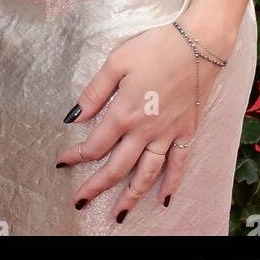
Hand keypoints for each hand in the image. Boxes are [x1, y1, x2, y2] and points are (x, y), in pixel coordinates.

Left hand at [54, 24, 225, 219]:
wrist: (197, 45)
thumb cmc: (154, 48)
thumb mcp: (116, 62)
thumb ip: (94, 92)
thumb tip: (73, 117)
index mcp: (124, 113)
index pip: (95, 145)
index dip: (76, 156)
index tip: (62, 162)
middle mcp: (145, 131)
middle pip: (117, 168)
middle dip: (97, 187)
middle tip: (80, 202)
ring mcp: (168, 134)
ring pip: (147, 174)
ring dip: (132, 197)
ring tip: (119, 215)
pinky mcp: (186, 131)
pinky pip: (179, 165)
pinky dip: (172, 184)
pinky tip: (165, 199)